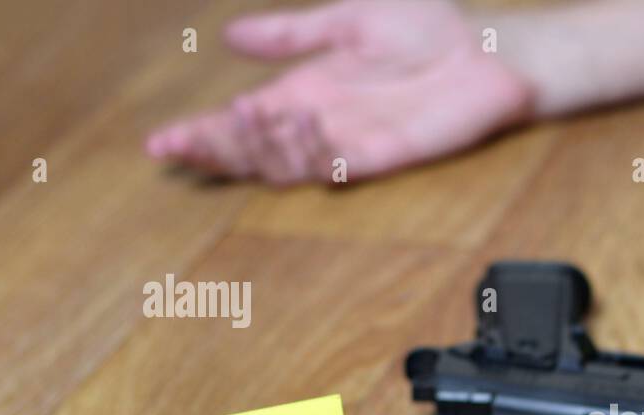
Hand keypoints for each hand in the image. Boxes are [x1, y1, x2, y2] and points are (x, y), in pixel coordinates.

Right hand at [145, 0, 533, 183]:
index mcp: (305, 90)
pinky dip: (314, 151)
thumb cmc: (425, 30)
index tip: (159, 144)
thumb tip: (228, 36)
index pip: (241, 121)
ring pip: (289, 165)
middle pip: (255, 151)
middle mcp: (322, 123)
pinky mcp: (387, 155)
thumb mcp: (345, 19)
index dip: (201, 134)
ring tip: (246, 116)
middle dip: (216, 149)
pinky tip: (299, 124)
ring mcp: (352, 142)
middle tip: (182, 144)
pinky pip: (340, 166)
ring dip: (262, 146)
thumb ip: (290, 34)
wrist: (484, 49)